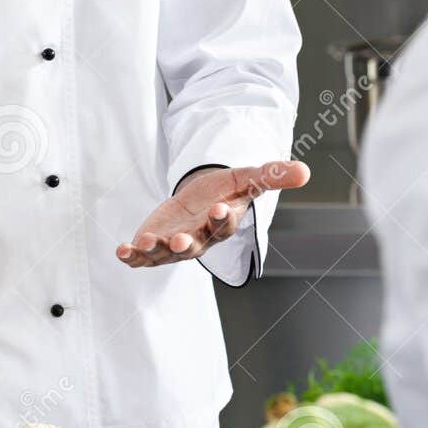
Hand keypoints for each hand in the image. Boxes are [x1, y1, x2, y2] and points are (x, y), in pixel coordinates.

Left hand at [116, 160, 309, 267]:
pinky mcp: (155, 244)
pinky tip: (121, 251)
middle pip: (195, 246)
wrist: (199, 201)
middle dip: (186, 244)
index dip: (222, 219)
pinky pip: (143, 256)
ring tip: (144, 245)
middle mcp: (201, 238)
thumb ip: (272, 175)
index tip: (219, 209)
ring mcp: (176, 244)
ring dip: (155, 251)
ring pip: (167, 254)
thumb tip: (305, 171)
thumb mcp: (247, 178)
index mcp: (223, 221)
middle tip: (179, 240)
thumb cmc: (225, 191)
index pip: (226, 223)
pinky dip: (133, 256)